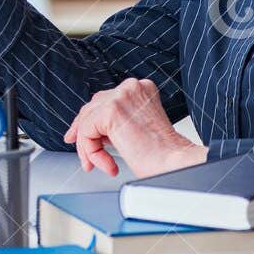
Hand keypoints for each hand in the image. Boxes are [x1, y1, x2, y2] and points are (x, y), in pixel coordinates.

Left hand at [63, 78, 206, 177]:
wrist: (174, 164)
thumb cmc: (163, 154)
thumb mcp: (137, 128)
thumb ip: (119, 121)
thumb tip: (97, 129)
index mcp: (141, 88)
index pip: (105, 100)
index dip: (90, 120)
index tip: (79, 136)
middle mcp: (131, 87)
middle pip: (93, 106)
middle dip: (83, 132)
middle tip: (84, 155)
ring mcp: (121, 96)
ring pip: (87, 120)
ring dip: (90, 148)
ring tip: (102, 165)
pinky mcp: (111, 110)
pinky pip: (86, 132)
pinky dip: (91, 151)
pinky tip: (107, 164)